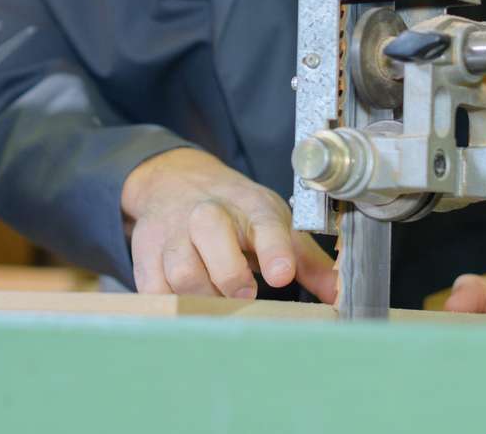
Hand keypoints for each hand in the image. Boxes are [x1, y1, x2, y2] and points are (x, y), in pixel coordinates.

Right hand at [120, 148, 337, 301]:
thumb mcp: (273, 221)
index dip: (274, 250)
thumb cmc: (235, 211)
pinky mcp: (146, 252)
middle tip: (244, 295)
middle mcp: (207, 214)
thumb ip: (306, 260)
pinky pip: (153, 286)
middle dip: (228, 271)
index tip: (281, 274)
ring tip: (217, 300)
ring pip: (180, 268)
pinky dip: (171, 302)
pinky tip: (187, 303)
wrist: (175, 182)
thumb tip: (338, 294)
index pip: (265, 223)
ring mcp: (172, 232)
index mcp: (249, 207)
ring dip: (202, 294)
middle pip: (210, 234)